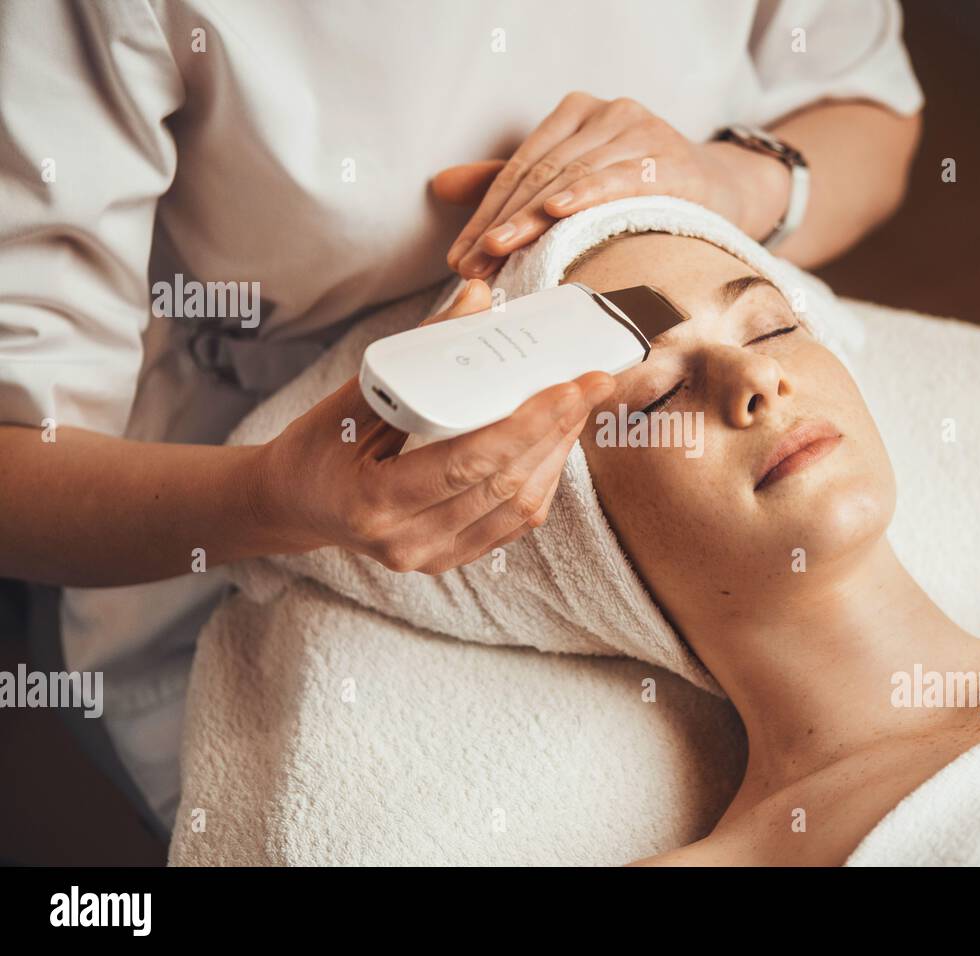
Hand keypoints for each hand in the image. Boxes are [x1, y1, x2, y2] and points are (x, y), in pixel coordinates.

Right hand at [252, 278, 613, 573]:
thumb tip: (478, 300)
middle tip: (594, 382)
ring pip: (521, 506)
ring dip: (558, 451)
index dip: (531, 421)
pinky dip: (542, 477)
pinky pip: (514, 521)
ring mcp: (434, 558)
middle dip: (558, 428)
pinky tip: (556, 438)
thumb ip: (416, 353)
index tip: (574, 383)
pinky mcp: (452, 558)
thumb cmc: (317, 448)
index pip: (471, 462)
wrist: (295, 506)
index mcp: (375, 503)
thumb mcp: (350, 397)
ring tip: (580, 404)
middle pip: (506, 484)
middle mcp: (409, 541)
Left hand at [433, 92, 791, 277]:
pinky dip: (586, 195)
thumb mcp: (574, 181)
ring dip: (530, 218)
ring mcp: (638, 130)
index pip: (519, 167)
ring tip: (498, 249)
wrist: (721, 190)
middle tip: (470, 264)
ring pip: (571, 177)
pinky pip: (619, 177)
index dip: (484, 212)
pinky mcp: (668, 157)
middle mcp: (605, 113)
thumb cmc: (640, 188)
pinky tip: (557, 213)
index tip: (460, 258)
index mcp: (575, 114)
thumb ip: (513, 183)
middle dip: (500, 222)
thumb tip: (440, 186)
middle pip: (539, 173)